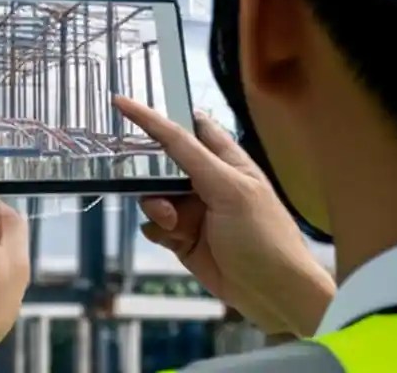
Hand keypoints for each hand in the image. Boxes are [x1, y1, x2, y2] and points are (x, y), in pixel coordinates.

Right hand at [114, 96, 334, 336]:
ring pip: (153, 196)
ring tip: (171, 222)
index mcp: (225, 162)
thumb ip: (194, 158)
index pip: (187, 127)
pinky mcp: (184, 239)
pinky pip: (154, 225)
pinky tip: (172, 238)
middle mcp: (207, 183)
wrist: (274, 294)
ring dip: (155, 206)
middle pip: (161, 163)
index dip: (157, 116)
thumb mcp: (230, 189)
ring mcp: (194, 211)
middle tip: (142, 178)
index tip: (123, 103)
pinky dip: (156, 229)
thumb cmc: (265, 236)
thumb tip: (165, 127)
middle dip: (148, 172)